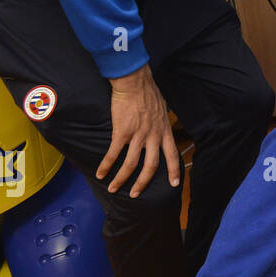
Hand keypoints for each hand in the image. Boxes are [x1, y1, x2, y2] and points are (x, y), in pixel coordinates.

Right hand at [100, 64, 180, 197]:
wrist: (135, 82)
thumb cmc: (148, 92)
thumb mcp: (162, 109)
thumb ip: (160, 123)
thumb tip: (159, 129)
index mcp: (164, 131)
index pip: (173, 154)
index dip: (174, 170)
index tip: (175, 184)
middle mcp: (153, 136)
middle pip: (151, 166)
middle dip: (143, 183)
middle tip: (135, 194)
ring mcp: (138, 135)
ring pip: (131, 164)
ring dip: (122, 179)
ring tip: (113, 189)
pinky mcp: (122, 132)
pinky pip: (113, 153)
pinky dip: (107, 166)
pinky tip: (101, 174)